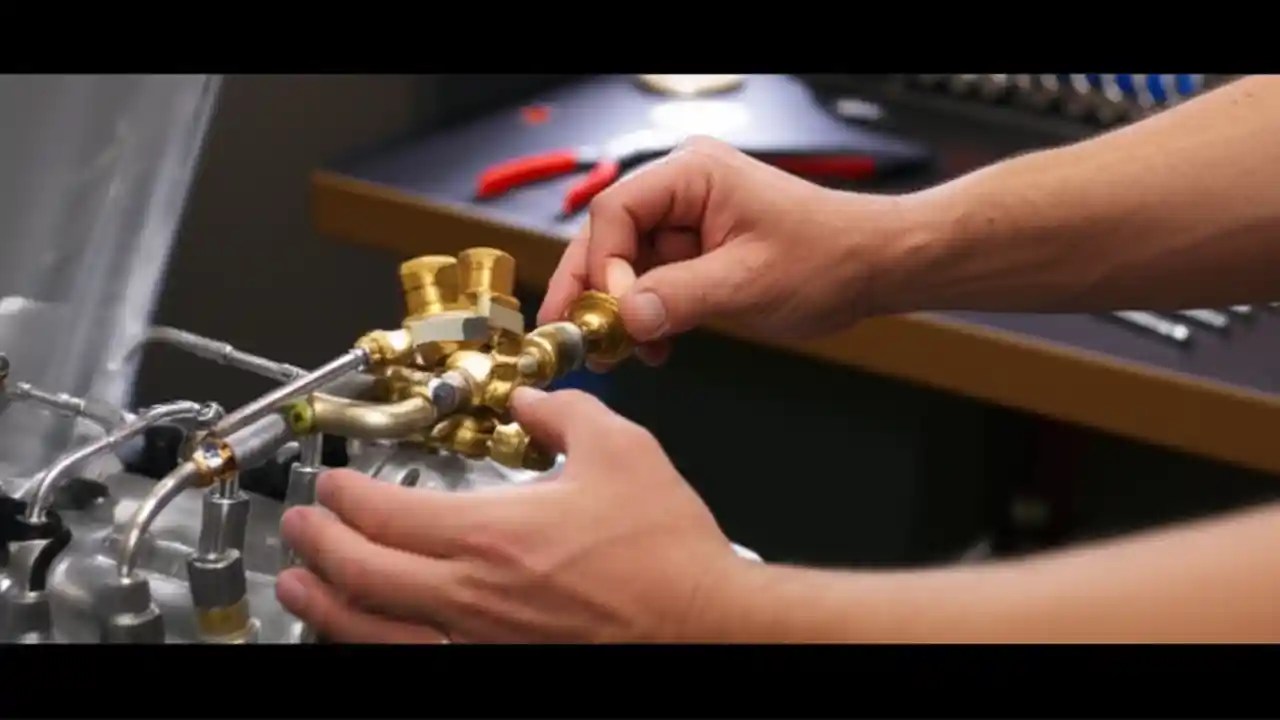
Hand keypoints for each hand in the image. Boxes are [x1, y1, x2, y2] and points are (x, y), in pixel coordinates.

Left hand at [275, 387, 749, 642]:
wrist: (704, 625)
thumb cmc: (667, 554)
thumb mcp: (621, 451)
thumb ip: (564, 413)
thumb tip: (533, 401)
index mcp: (493, 533)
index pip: (384, 513)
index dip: (343, 496)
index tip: (333, 482)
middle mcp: (472, 594)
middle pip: (360, 572)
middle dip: (316, 544)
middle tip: (300, 524)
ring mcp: (480, 642)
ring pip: (373, 630)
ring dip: (326, 604)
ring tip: (303, 585)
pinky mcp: (499, 666)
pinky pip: (414, 659)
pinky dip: (376, 643)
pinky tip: (370, 632)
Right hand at [538, 136, 913, 366]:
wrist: (872, 269)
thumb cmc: (827, 259)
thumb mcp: (748, 284)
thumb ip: (680, 298)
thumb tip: (625, 316)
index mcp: (693, 174)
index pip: (616, 212)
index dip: (603, 265)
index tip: (610, 313)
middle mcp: (683, 189)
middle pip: (611, 237)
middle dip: (594, 290)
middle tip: (576, 336)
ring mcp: (689, 221)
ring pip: (627, 265)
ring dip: (621, 311)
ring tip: (622, 353)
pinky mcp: (697, 252)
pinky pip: (652, 282)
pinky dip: (646, 315)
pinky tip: (653, 345)